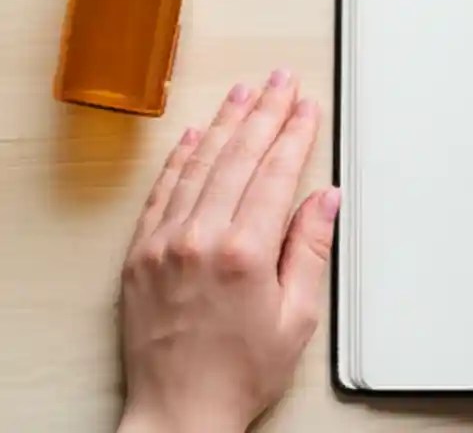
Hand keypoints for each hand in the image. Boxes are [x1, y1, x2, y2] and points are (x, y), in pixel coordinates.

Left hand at [116, 71, 338, 432]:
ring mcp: (164, 243)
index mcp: (244, 253)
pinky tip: (195, 136)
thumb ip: (310, 250)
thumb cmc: (240, 373)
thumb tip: (324, 201)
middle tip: (281, 82)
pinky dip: (180, 160)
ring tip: (244, 93)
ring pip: (199, 166)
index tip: (306, 108)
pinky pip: (162, 192)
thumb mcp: (298, 316)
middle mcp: (199, 239)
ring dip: (224, 124)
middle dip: (264, 113)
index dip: (294, 135)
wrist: (179, 412)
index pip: (275, 174)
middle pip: (238, 158)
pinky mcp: (140, 255)